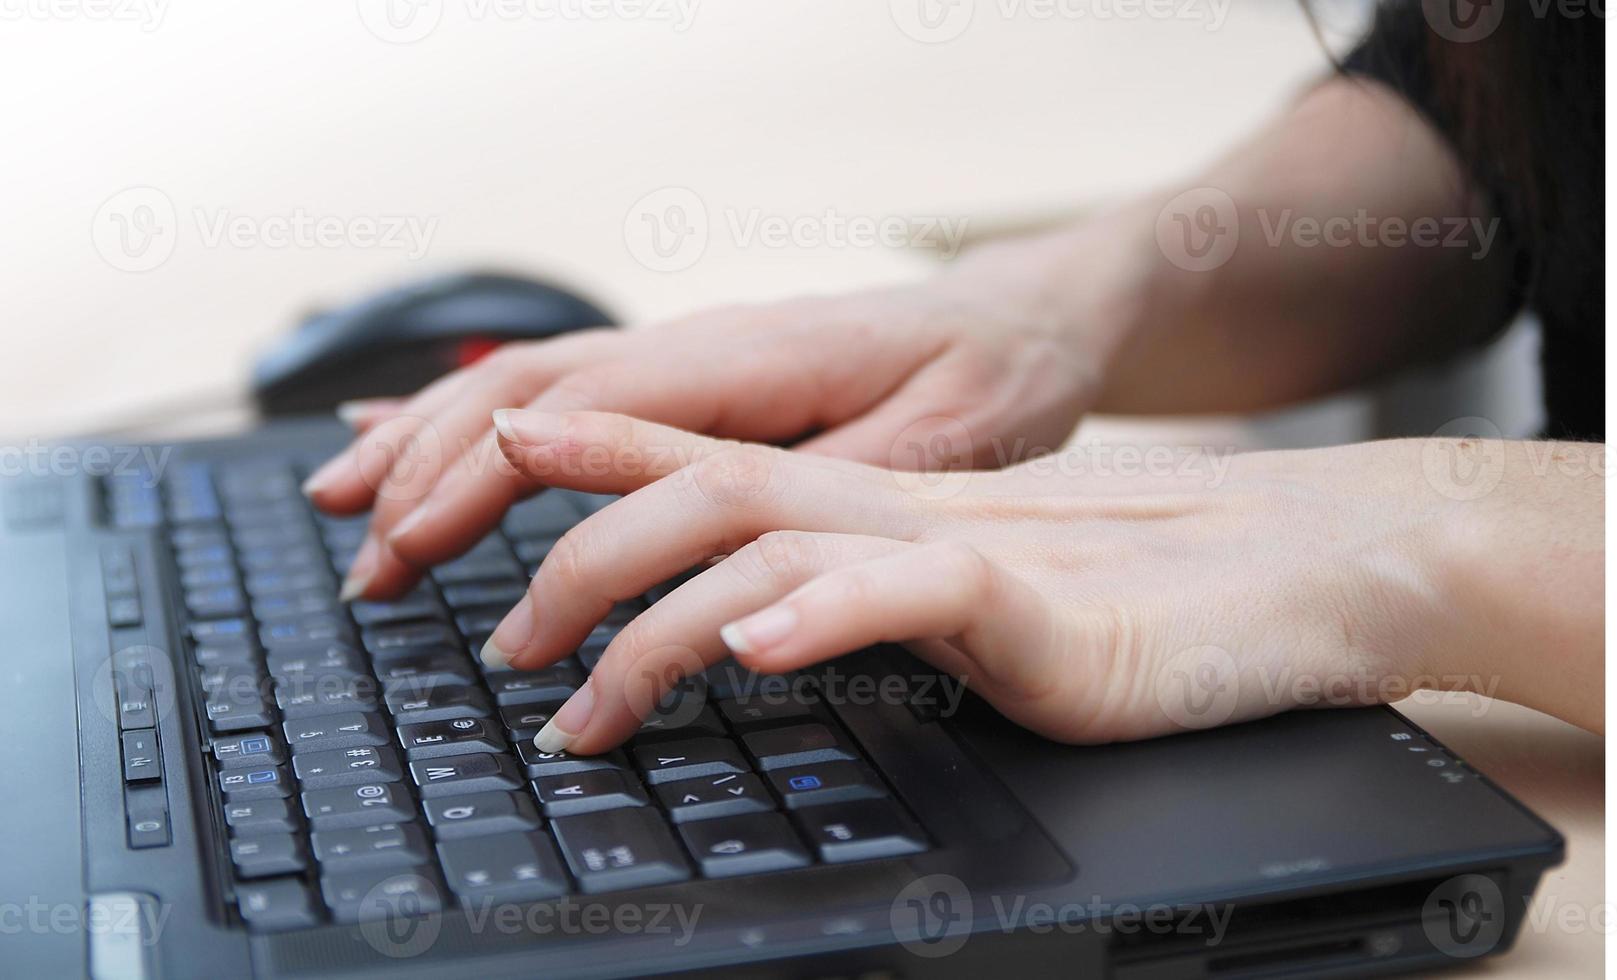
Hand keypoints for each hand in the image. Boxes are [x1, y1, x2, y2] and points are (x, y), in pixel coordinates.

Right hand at [303, 266, 1105, 600]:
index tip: (410, 546)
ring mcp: (690, 353)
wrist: (1023, 317)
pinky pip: (565, 384)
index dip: (480, 479)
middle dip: (427, 476)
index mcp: (749, 359)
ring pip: (528, 383)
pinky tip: (414, 426)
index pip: (582, 415)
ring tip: (344, 501)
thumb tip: (744, 552)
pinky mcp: (694, 375)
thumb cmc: (994, 377)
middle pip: (528, 395)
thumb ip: (841, 490)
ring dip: (428, 441)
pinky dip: (478, 409)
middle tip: (361, 567)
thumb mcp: (951, 442)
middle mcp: (700, 344)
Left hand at [481, 409, 1481, 754]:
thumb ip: (853, 598)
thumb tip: (749, 633)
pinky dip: (817, 610)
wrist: (1269, 577)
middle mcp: (889, 504)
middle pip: (705, 489)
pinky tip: (756, 644)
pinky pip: (902, 589)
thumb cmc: (1114, 601)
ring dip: (660, 622)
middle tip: (500, 650)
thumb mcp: (950, 596)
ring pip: (773, 539)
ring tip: (584, 706)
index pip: (705, 454)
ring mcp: (949, 545)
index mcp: (867, 502)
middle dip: (578, 555)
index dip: (595, 450)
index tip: (491, 459)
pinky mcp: (1022, 598)